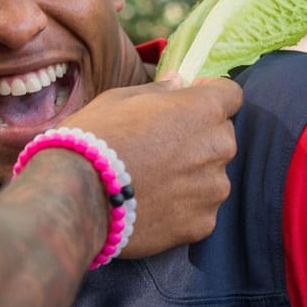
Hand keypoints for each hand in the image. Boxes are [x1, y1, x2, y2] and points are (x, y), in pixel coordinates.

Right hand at [61, 75, 240, 257]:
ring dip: (193, 174)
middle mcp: (219, 148)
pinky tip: (154, 206)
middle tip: (162, 147)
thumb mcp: (121, 99)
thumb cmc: (96, 137)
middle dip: (199, 136)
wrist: (77, 196)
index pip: (230, 94)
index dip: (209, 95)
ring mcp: (214, 189)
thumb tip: (178, 83)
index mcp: (204, 110)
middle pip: (221, 135)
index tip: (188, 102)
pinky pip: (201, 208)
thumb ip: (159, 90)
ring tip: (154, 182)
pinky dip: (184, 207)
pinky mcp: (202, 223)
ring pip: (213, 174)